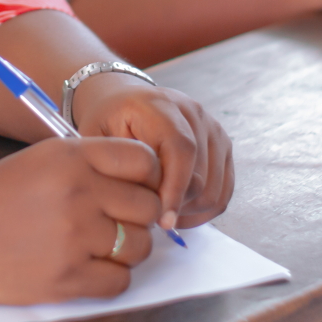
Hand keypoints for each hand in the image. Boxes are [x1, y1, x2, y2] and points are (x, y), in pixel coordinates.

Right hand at [0, 136, 162, 303]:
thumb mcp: (40, 160)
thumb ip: (89, 162)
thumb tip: (146, 181)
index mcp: (71, 157)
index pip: (144, 161)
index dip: (148, 177)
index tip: (135, 189)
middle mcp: (78, 192)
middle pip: (148, 206)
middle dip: (138, 217)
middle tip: (114, 222)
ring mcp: (74, 238)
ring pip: (140, 246)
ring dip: (126, 249)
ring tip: (95, 246)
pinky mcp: (68, 279)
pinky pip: (120, 281)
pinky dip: (109, 277)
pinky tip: (84, 267)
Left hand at [71, 76, 233, 233]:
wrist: (125, 101)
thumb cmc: (108, 121)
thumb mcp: (98, 136)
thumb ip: (120, 165)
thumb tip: (146, 203)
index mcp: (161, 105)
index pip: (181, 150)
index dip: (175, 190)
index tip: (162, 221)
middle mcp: (195, 113)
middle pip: (200, 176)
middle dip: (177, 206)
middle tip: (151, 217)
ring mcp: (213, 129)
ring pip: (214, 189)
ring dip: (190, 210)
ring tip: (161, 212)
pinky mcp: (222, 146)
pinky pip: (223, 191)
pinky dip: (204, 209)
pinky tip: (179, 210)